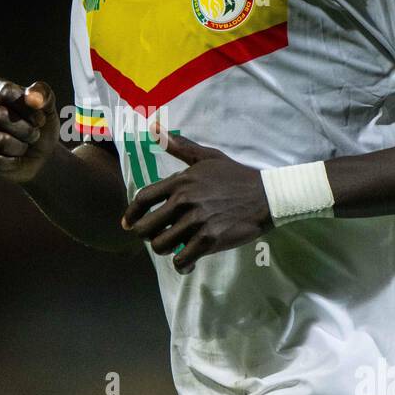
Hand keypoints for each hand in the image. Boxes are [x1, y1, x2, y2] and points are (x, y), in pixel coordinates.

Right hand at [0, 78, 59, 183]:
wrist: (41, 155)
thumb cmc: (38, 125)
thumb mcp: (47, 106)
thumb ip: (43, 93)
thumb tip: (32, 96)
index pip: (5, 92)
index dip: (28, 108)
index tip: (41, 119)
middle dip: (25, 129)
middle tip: (34, 134)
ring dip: (20, 147)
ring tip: (24, 146)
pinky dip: (12, 162)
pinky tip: (14, 158)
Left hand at [119, 121, 273, 272]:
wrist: (266, 196)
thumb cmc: (237, 176)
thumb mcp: (208, 157)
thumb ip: (181, 146)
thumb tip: (155, 128)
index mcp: (180, 181)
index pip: (142, 199)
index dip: (130, 215)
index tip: (127, 224)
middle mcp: (183, 201)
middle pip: (145, 227)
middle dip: (147, 236)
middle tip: (156, 237)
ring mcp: (196, 222)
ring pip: (160, 246)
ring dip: (164, 250)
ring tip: (173, 249)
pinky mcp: (209, 240)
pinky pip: (181, 260)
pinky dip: (181, 265)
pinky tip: (187, 263)